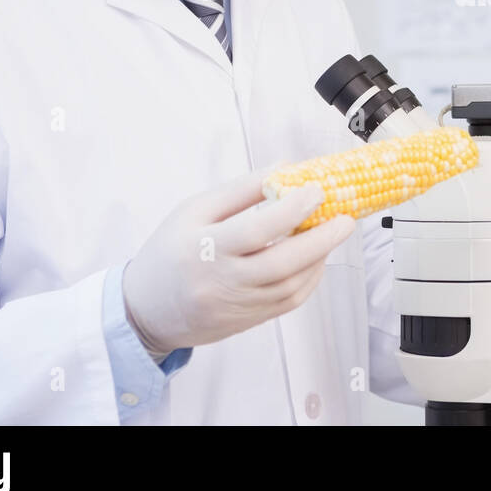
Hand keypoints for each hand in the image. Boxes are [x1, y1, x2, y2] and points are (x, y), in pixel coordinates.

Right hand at [121, 170, 354, 355]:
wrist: (144, 311)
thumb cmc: (168, 252)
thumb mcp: (194, 211)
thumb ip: (240, 191)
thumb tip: (284, 168)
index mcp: (203, 248)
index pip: (256, 230)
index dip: (292, 209)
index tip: (317, 190)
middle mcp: (221, 282)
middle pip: (282, 264)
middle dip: (321, 240)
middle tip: (346, 219)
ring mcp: (236, 307)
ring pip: (290, 286)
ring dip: (319, 259)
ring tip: (333, 234)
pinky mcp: (247, 322)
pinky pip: (288, 303)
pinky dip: (310, 280)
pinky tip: (316, 259)